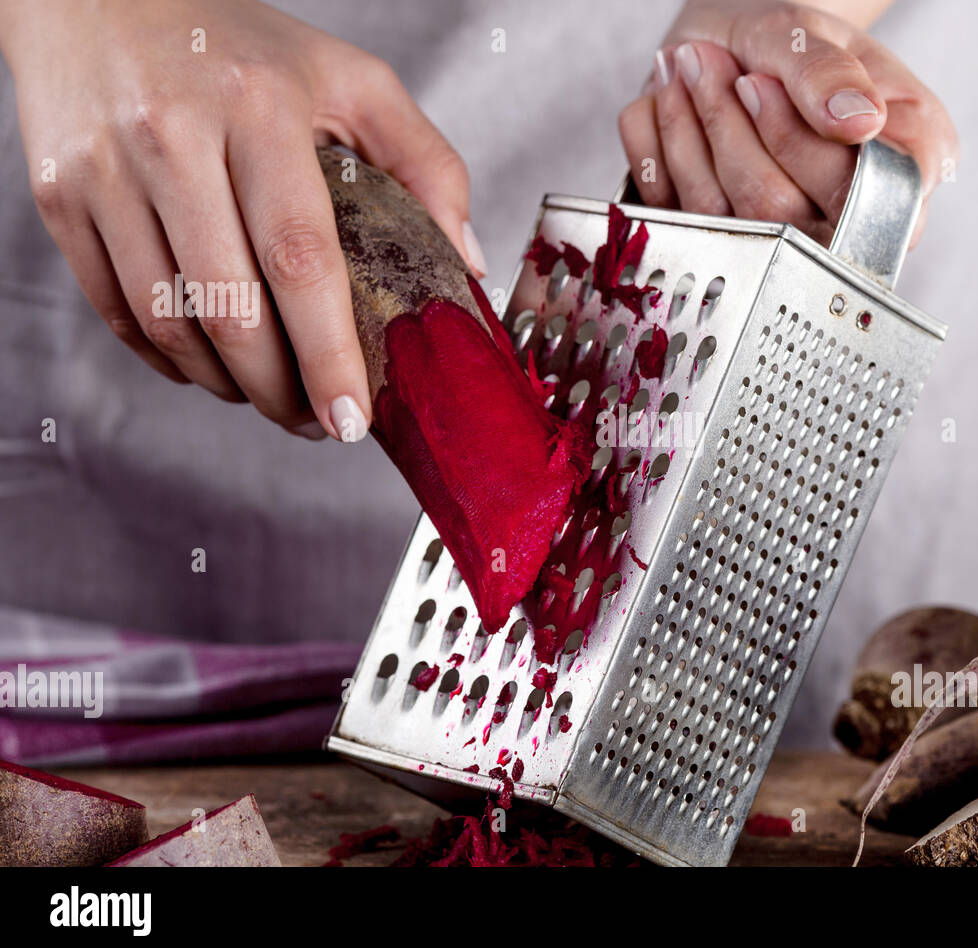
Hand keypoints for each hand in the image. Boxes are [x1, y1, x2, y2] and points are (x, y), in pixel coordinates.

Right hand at [0, 0, 483, 440]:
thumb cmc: (238, 45)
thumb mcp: (350, 79)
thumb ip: (424, 164)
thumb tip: (465, 262)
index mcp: (257, 107)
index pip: (300, 257)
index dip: (329, 352)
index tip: (352, 417)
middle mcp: (171, 136)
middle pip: (233, 308)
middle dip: (282, 390)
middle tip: (319, 421)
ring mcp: (104, 170)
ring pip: (171, 322)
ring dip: (228, 384)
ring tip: (272, 398)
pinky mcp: (60, 196)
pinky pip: (119, 310)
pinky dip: (170, 358)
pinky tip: (212, 366)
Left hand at [618, 0, 957, 246]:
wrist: (737, 43)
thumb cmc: (790, 45)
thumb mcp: (811, 36)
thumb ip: (829, 74)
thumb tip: (859, 122)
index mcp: (903, 173)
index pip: (853, 197)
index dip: (795, 145)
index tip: (758, 84)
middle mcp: (846, 223)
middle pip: (777, 212)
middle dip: (730, 129)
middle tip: (707, 62)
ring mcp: (779, 241)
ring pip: (719, 217)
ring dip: (686, 131)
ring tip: (688, 67)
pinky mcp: (716, 239)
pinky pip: (669, 210)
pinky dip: (654, 144)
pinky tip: (667, 103)